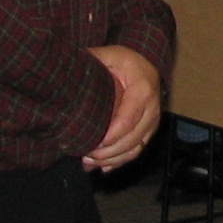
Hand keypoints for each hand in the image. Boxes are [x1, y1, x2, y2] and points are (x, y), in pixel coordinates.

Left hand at [83, 46, 163, 171]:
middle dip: (109, 152)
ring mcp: (153, 122)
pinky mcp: (148, 131)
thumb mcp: (109, 55)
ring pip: (136, 149)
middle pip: (133, 139)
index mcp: (143, 89)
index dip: (110, 136)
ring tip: (89, 162)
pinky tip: (102, 167)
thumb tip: (69, 69)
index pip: (128, 119)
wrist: (145, 66)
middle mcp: (153, 108)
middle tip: (86, 156)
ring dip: (113, 160)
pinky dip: (120, 162)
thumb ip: (92, 61)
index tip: (92, 144)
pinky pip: (137, 151)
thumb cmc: (125, 61)